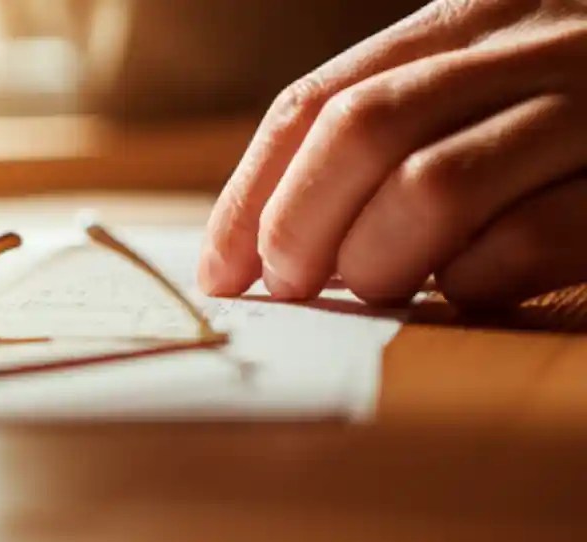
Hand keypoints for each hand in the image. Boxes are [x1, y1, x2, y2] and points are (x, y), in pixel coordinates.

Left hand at [201, 0, 586, 308]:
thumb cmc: (577, 109)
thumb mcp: (483, 84)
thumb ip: (396, 125)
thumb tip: (265, 235)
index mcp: (468, 17)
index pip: (317, 100)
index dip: (251, 192)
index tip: (219, 267)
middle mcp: (531, 43)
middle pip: (362, 132)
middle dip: (298, 225)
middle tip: (287, 286)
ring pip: (435, 186)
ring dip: (375, 259)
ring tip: (374, 286)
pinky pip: (530, 241)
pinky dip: (472, 280)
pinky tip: (466, 286)